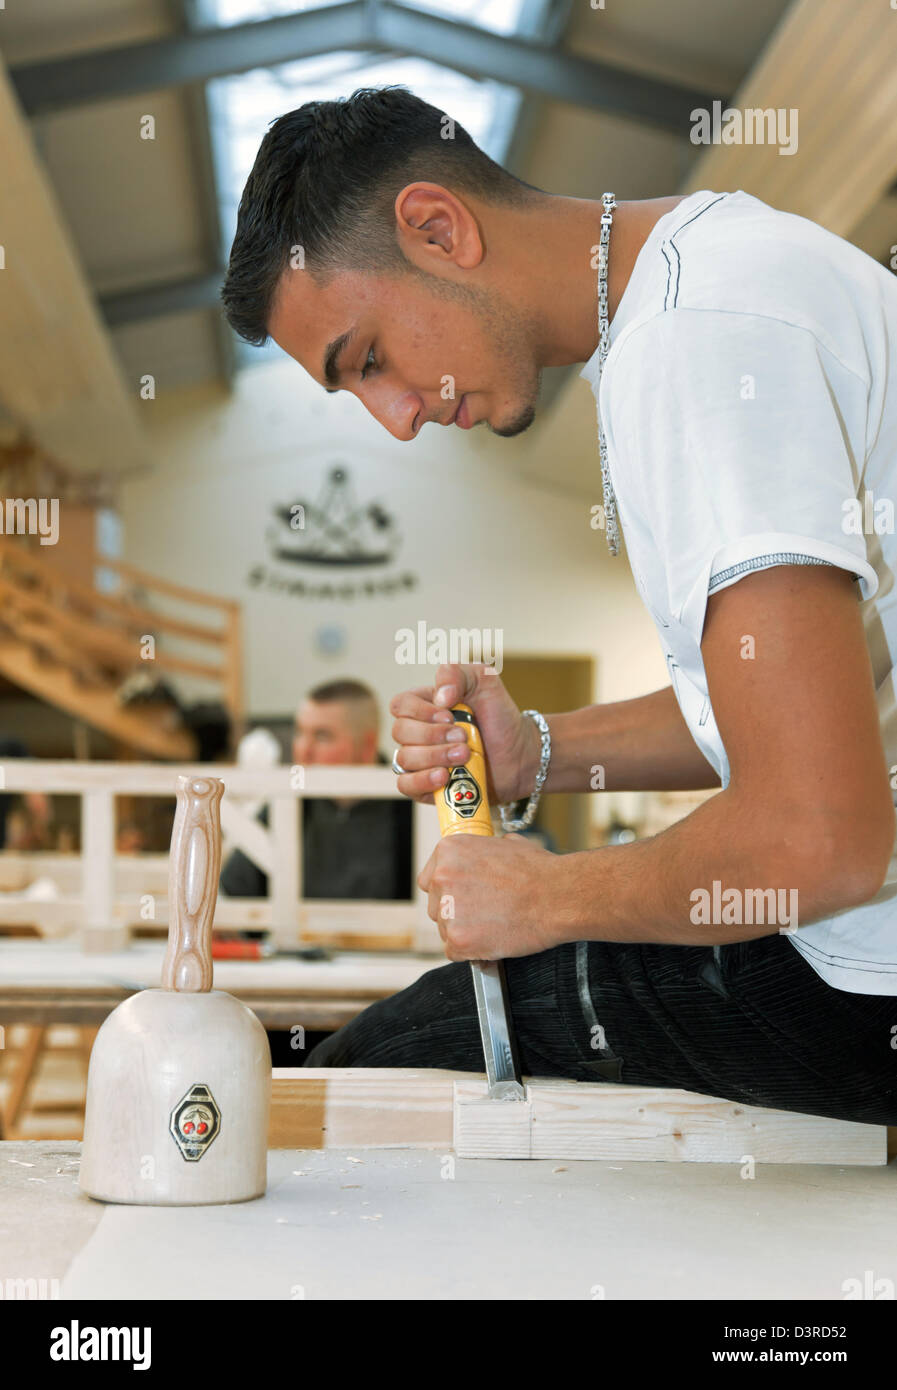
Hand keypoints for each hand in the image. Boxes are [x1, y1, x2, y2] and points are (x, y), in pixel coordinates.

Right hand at [389, 662, 538, 807]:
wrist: (519, 753)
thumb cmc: (499, 716)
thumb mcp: (484, 682)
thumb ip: (457, 673)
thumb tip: (440, 696)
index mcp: (424, 705)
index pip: (400, 705)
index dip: (420, 711)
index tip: (449, 715)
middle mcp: (417, 732)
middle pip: (400, 732)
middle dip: (433, 735)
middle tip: (463, 737)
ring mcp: (419, 760)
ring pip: (404, 759)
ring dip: (435, 757)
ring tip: (464, 755)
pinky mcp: (425, 785)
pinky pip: (406, 785)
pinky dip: (423, 780)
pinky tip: (444, 776)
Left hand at [417, 832, 564, 960]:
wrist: (558, 897)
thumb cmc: (538, 871)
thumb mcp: (506, 844)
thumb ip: (480, 853)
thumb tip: (482, 858)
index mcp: (449, 850)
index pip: (431, 879)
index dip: (448, 891)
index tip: (463, 897)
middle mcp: (442, 877)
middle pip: (436, 906)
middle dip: (456, 912)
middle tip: (484, 913)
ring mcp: (448, 910)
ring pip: (445, 930)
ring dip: (465, 932)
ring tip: (495, 925)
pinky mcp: (458, 939)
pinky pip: (455, 952)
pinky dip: (472, 952)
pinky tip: (493, 940)